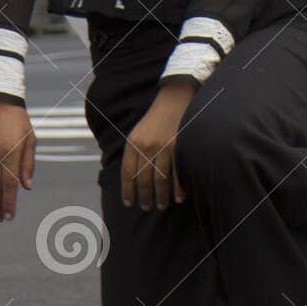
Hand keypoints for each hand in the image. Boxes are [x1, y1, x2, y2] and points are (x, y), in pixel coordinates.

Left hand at [120, 80, 195, 211]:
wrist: (175, 97)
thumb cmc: (157, 117)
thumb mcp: (139, 131)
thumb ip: (134, 151)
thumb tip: (132, 176)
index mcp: (133, 143)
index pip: (127, 173)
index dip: (128, 190)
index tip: (129, 203)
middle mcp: (146, 146)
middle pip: (143, 179)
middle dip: (145, 197)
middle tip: (147, 208)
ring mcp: (163, 146)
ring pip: (160, 179)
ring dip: (161, 196)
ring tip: (162, 206)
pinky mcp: (178, 146)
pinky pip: (177, 171)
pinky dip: (178, 187)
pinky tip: (179, 197)